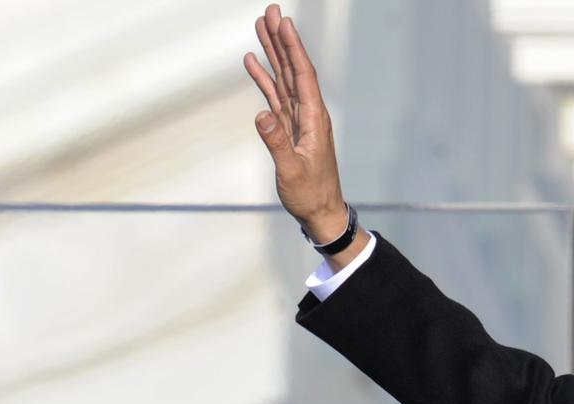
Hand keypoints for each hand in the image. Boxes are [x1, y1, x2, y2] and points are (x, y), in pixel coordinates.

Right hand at [243, 5, 363, 263]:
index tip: (284, 23)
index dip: (293, 48)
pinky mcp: (289, 128)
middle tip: (271, 11)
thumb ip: (276, 143)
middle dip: (282, 39)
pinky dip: (264, 78)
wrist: (321, 213)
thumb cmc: (310, 195)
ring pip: (283, 78)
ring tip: (260, 27)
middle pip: (293, 69)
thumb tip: (260, 115)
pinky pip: (275, 96)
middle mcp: (308, 114)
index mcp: (314, 119)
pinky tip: (253, 62)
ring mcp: (298, 120)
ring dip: (273, 53)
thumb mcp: (291, 171)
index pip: (302, 75)